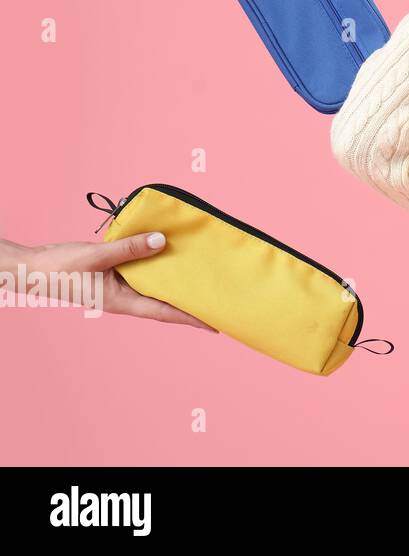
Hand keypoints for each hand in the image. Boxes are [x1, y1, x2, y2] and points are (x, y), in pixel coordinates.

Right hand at [14, 234, 216, 330]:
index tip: (216, 322)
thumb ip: (129, 249)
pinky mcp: (116, 275)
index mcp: (123, 302)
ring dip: (177, 284)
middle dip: (191, 303)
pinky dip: (159, 266)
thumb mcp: (97, 256)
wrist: (33, 268)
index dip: (192, 318)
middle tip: (219, 300)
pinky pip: (144, 273)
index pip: (166, 312)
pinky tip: (172, 257)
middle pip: (165, 303)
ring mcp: (121, 287)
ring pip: (156, 287)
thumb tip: (161, 241)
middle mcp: (126, 297)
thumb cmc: (60, 268)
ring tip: (204, 280)